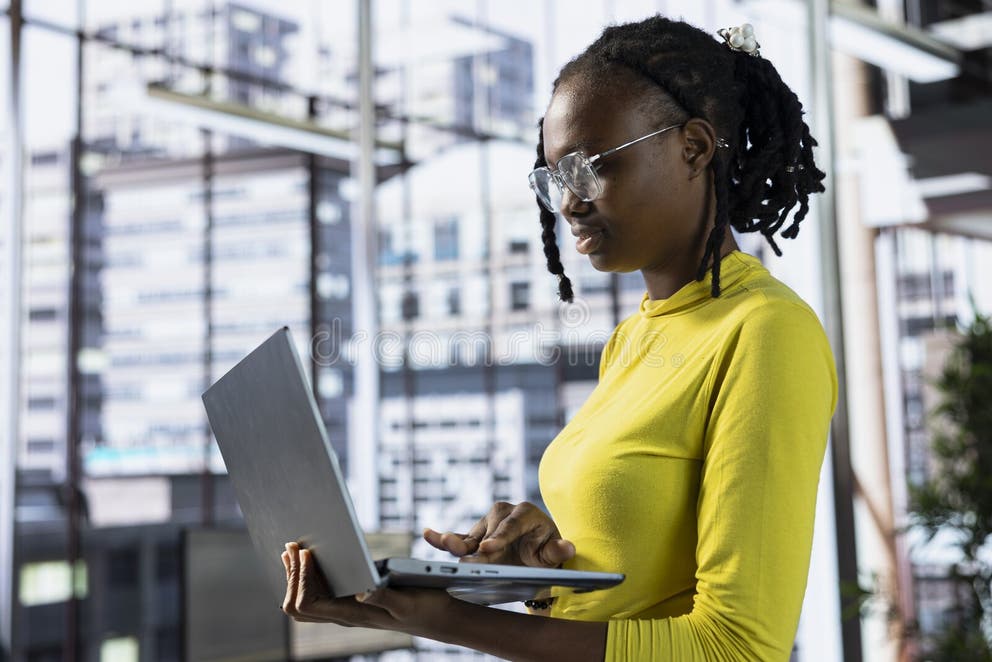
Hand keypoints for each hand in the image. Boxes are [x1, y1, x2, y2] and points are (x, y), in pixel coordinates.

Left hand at [280, 541, 455, 633]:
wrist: (439, 618)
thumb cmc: (425, 609)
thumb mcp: (407, 601)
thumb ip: (384, 597)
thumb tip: (360, 592)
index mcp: (353, 614)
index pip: (308, 604)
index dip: (301, 578)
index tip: (308, 552)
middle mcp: (344, 615)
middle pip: (297, 605)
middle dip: (291, 575)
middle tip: (293, 547)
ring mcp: (347, 610)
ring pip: (305, 601)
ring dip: (295, 575)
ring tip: (293, 551)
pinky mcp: (353, 602)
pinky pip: (319, 594)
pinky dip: (307, 576)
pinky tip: (310, 560)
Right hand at [423, 501, 574, 566]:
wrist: (536, 554)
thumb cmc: (546, 551)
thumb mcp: (554, 553)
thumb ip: (559, 550)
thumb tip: (568, 547)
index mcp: (525, 513)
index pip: (511, 524)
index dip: (499, 536)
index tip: (488, 549)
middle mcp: (504, 514)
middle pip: (488, 530)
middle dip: (479, 544)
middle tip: (469, 558)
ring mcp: (487, 525)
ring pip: (471, 535)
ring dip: (457, 541)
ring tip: (444, 545)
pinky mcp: (474, 536)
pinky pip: (459, 538)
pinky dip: (443, 538)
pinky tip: (428, 535)